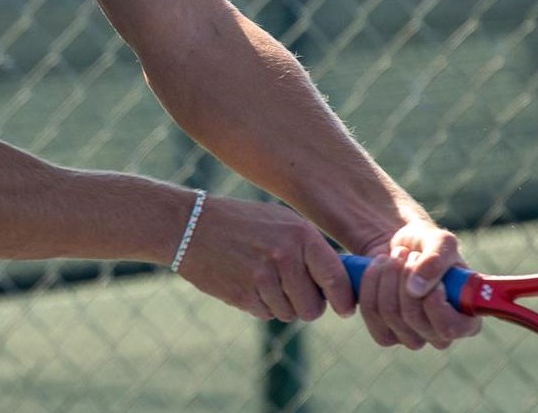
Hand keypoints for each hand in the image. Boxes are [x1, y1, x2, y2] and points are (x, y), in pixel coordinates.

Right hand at [173, 196, 356, 323]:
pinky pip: (266, 314)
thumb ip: (311, 249)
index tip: (345, 309)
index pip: (337, 279)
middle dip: (307, 306)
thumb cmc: (243, 222)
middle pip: (313, 308)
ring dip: (282, 305)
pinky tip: (248, 282)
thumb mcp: (282, 222)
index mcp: (301, 235)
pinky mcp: (243, 295)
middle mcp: (285, 257)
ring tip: (265, 278)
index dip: (344, 300)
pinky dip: (261, 305)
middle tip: (296, 292)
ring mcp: (263, 278)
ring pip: (289, 314)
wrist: (192, 225)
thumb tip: (341, 283)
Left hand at [351, 221, 482, 349]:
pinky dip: (371, 284)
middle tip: (410, 253)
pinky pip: (371, 314)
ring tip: (395, 256)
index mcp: (467, 320)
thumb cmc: (430, 246)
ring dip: (388, 276)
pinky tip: (378, 268)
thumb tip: (416, 288)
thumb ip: (437, 260)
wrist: (402, 248)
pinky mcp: (386, 334)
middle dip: (406, 278)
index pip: (453, 328)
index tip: (433, 280)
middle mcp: (441, 335)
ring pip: (391, 315)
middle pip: (415, 319)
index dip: (437, 306)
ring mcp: (413, 338)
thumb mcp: (441, 242)